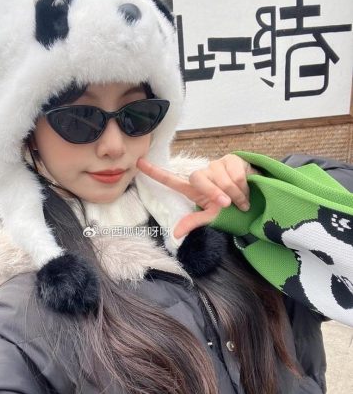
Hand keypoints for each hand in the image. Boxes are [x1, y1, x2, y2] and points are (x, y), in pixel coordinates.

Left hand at [137, 154, 258, 238]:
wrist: (254, 197)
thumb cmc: (230, 208)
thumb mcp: (212, 217)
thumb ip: (194, 222)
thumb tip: (175, 234)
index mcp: (193, 189)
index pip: (170, 179)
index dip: (154, 172)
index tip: (138, 163)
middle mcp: (202, 174)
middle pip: (200, 180)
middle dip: (215, 194)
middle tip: (228, 205)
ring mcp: (216, 165)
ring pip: (222, 180)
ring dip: (235, 195)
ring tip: (240, 200)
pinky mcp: (231, 159)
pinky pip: (236, 175)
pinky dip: (243, 187)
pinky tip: (246, 189)